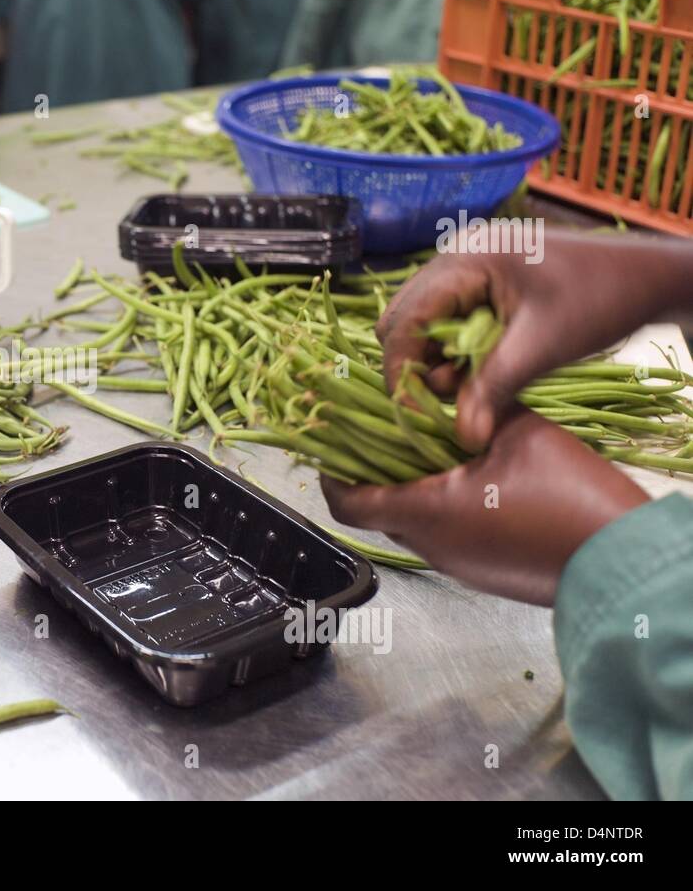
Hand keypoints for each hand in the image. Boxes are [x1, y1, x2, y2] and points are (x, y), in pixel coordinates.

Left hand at [322, 409, 648, 605]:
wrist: (621, 562)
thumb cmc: (569, 497)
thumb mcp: (521, 431)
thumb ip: (472, 403)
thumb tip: (438, 381)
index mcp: (427, 511)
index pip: (348, 502)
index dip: (332, 474)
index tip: (332, 446)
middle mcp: (431, 545)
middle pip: (377, 509)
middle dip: (374, 471)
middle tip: (385, 434)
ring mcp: (455, 564)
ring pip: (411, 522)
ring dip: (410, 487)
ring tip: (430, 447)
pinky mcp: (480, 571)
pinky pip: (443, 535)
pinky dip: (440, 505)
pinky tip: (470, 477)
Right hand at [378, 229, 692, 450]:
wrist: (645, 275)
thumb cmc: (599, 300)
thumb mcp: (542, 348)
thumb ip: (494, 389)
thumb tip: (464, 439)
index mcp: (464, 259)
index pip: (404, 320)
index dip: (400, 370)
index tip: (414, 414)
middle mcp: (453, 255)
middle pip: (400, 320)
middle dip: (415, 365)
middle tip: (447, 399)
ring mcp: (463, 264)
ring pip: (419, 323)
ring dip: (435, 360)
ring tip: (474, 382)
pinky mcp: (476, 279)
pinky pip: (443, 319)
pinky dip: (453, 350)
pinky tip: (484, 364)